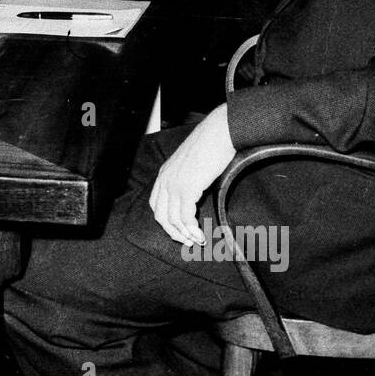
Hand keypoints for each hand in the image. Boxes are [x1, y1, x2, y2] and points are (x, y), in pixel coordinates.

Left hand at [149, 103, 235, 245]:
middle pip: (161, 215)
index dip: (165, 221)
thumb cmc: (210, 145)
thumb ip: (188, 178)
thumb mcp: (191, 163)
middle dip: (173, 232)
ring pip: (173, 219)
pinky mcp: (187, 188)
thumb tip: (196, 193)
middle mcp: (165, 180)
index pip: (156, 204)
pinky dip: (192, 229)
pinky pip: (185, 216)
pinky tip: (200, 234)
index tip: (178, 230)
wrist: (218, 133)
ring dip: (185, 234)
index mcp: (164, 173)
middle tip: (187, 242)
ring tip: (197, 241)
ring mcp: (175, 184)